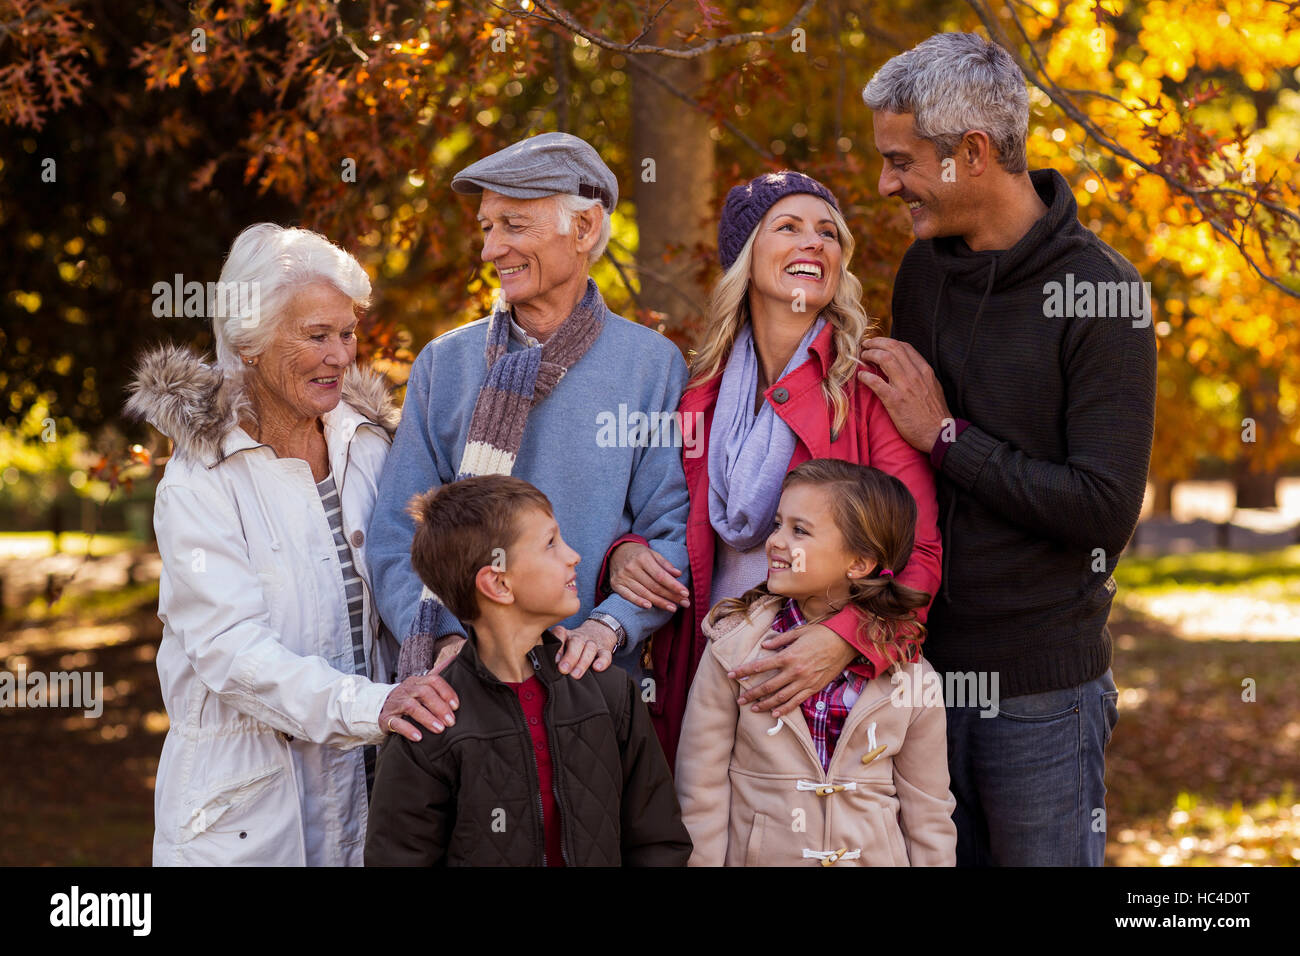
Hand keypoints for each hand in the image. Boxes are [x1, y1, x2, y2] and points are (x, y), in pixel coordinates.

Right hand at [380, 664, 460, 741]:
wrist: (381, 708)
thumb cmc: (409, 697)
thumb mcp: (422, 685)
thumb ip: (438, 673)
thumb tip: (456, 657)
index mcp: (417, 681)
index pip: (433, 680)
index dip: (446, 692)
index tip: (456, 706)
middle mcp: (407, 689)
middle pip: (424, 693)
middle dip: (439, 707)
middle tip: (451, 722)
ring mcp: (395, 703)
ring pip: (411, 707)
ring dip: (427, 718)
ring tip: (439, 729)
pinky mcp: (386, 718)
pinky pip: (396, 723)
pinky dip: (408, 730)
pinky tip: (418, 737)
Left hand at [553, 619, 617, 678]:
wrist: (598, 630)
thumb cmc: (573, 643)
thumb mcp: (562, 642)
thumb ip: (552, 651)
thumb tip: (542, 667)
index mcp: (566, 634)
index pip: (560, 633)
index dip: (558, 645)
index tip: (554, 659)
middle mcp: (579, 637)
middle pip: (576, 642)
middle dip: (570, 657)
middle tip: (563, 670)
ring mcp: (593, 642)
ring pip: (590, 648)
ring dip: (583, 662)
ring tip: (576, 675)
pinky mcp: (605, 649)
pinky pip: (606, 654)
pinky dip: (602, 661)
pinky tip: (597, 668)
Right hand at [609, 541, 689, 611]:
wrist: (616, 551)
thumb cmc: (639, 554)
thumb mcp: (652, 554)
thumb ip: (665, 564)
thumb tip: (678, 574)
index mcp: (643, 558)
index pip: (661, 575)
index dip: (674, 585)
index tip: (685, 593)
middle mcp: (632, 568)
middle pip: (654, 586)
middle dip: (671, 596)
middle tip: (685, 603)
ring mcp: (623, 577)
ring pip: (644, 593)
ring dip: (660, 602)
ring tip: (673, 608)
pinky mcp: (616, 585)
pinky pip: (628, 596)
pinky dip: (638, 602)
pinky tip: (649, 607)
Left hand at [727, 623, 857, 717]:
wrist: (845, 642)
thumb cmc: (821, 633)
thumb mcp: (798, 632)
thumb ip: (780, 640)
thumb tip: (764, 646)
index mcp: (788, 656)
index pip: (760, 666)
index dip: (744, 671)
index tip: (732, 674)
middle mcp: (794, 671)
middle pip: (767, 686)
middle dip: (751, 694)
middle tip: (739, 700)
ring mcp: (804, 681)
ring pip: (780, 697)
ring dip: (765, 704)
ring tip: (754, 709)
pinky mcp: (814, 688)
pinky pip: (797, 701)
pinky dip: (785, 709)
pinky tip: (775, 713)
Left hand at [857, 337, 951, 452]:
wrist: (938, 433)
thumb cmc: (934, 413)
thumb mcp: (932, 387)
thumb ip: (919, 376)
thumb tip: (905, 368)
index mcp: (925, 370)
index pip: (905, 347)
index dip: (888, 342)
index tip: (878, 344)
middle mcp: (915, 375)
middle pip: (893, 348)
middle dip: (876, 343)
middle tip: (865, 345)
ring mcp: (905, 387)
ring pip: (884, 359)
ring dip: (870, 354)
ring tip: (862, 357)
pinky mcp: (895, 401)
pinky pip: (876, 382)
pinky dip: (866, 376)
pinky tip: (861, 376)